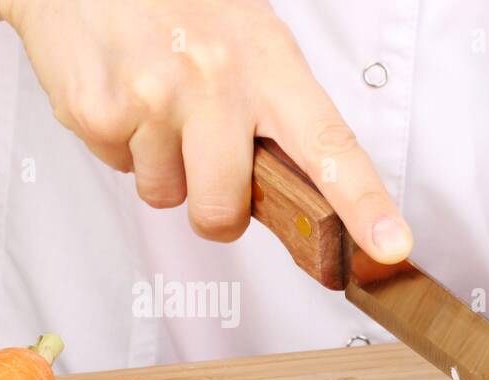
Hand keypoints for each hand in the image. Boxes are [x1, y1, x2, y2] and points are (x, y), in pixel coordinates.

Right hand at [1, 0, 411, 261]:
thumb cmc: (183, 6)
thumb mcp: (250, 41)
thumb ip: (279, 114)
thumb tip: (303, 195)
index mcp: (270, 64)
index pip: (330, 146)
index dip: (364, 203)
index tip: (390, 246)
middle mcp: (216, 80)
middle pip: (225, 210)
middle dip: (215, 208)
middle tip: (205, 157)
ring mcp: (154, 96)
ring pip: (166, 195)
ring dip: (163, 166)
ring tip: (156, 101)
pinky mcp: (98, 109)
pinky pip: (119, 169)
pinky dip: (119, 143)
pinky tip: (122, 91)